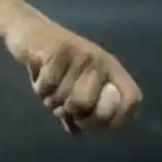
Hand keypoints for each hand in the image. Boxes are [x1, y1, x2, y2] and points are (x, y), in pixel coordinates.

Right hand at [4, 11, 141, 133]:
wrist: (30, 30)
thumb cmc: (54, 63)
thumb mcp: (71, 85)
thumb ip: (77, 109)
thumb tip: (76, 132)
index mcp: (112, 70)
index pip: (131, 100)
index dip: (116, 119)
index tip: (90, 122)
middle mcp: (101, 61)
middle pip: (87, 104)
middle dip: (68, 111)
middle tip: (59, 105)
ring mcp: (81, 54)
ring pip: (64, 97)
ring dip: (49, 99)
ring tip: (47, 87)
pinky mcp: (58, 50)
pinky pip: (47, 86)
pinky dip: (39, 88)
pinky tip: (38, 75)